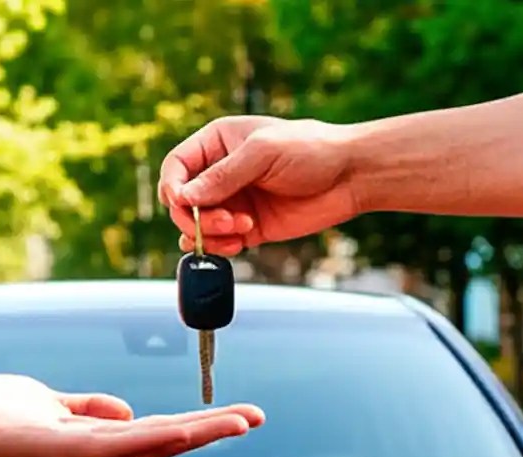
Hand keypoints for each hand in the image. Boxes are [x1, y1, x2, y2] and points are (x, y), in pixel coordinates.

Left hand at [0, 374, 263, 456]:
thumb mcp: (52, 402)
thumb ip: (87, 407)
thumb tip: (127, 410)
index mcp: (96, 444)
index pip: (158, 433)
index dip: (199, 426)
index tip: (236, 414)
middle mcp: (95, 456)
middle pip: (165, 441)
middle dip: (212, 430)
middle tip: (256, 417)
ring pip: (151, 444)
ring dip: (197, 434)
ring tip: (237, 422)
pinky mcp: (64, 451)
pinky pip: (117, 443)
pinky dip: (154, 438)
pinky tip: (184, 431)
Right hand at [158, 116, 359, 255]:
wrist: (350, 176)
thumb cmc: (310, 150)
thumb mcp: (263, 152)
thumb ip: (223, 175)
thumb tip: (184, 197)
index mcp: (218, 143)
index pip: (176, 166)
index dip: (173, 186)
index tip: (183, 202)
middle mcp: (220, 172)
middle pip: (182, 201)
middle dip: (197, 216)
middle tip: (226, 222)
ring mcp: (233, 201)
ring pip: (196, 226)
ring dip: (210, 235)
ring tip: (241, 229)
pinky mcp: (247, 227)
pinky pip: (219, 243)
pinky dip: (221, 248)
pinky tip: (241, 242)